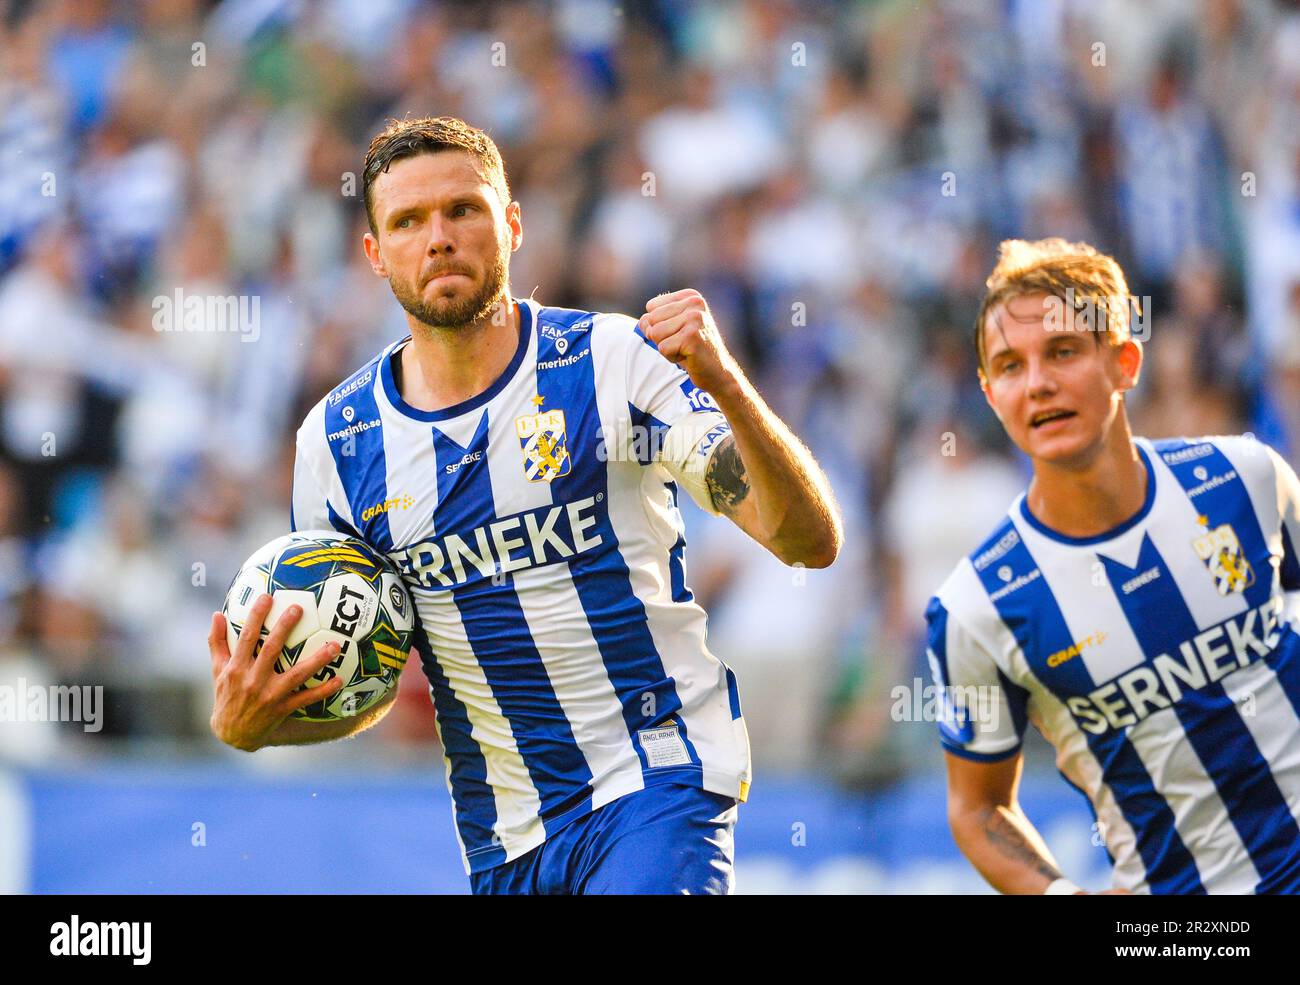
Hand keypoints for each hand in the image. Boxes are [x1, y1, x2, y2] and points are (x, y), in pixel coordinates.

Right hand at [208, 593, 344, 750]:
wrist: (231, 734)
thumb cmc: (226, 696)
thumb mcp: (217, 670)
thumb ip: (217, 642)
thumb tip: (216, 614)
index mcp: (236, 668)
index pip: (246, 637)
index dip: (256, 617)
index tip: (267, 597)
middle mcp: (252, 680)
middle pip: (271, 650)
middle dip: (285, 628)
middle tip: (299, 608)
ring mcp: (269, 696)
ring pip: (296, 675)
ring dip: (317, 660)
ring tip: (335, 645)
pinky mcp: (282, 709)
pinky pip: (306, 699)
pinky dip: (323, 690)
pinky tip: (338, 680)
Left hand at [638, 289, 738, 395]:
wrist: (717, 372)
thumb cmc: (692, 350)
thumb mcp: (672, 329)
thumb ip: (654, 321)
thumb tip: (642, 322)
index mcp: (690, 296)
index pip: (651, 307)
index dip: (659, 325)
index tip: (680, 333)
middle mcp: (694, 303)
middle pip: (651, 319)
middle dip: (661, 338)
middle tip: (682, 344)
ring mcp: (694, 318)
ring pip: (654, 333)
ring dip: (666, 348)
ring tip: (685, 349)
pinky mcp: (692, 336)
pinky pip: (663, 348)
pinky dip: (672, 357)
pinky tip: (689, 356)